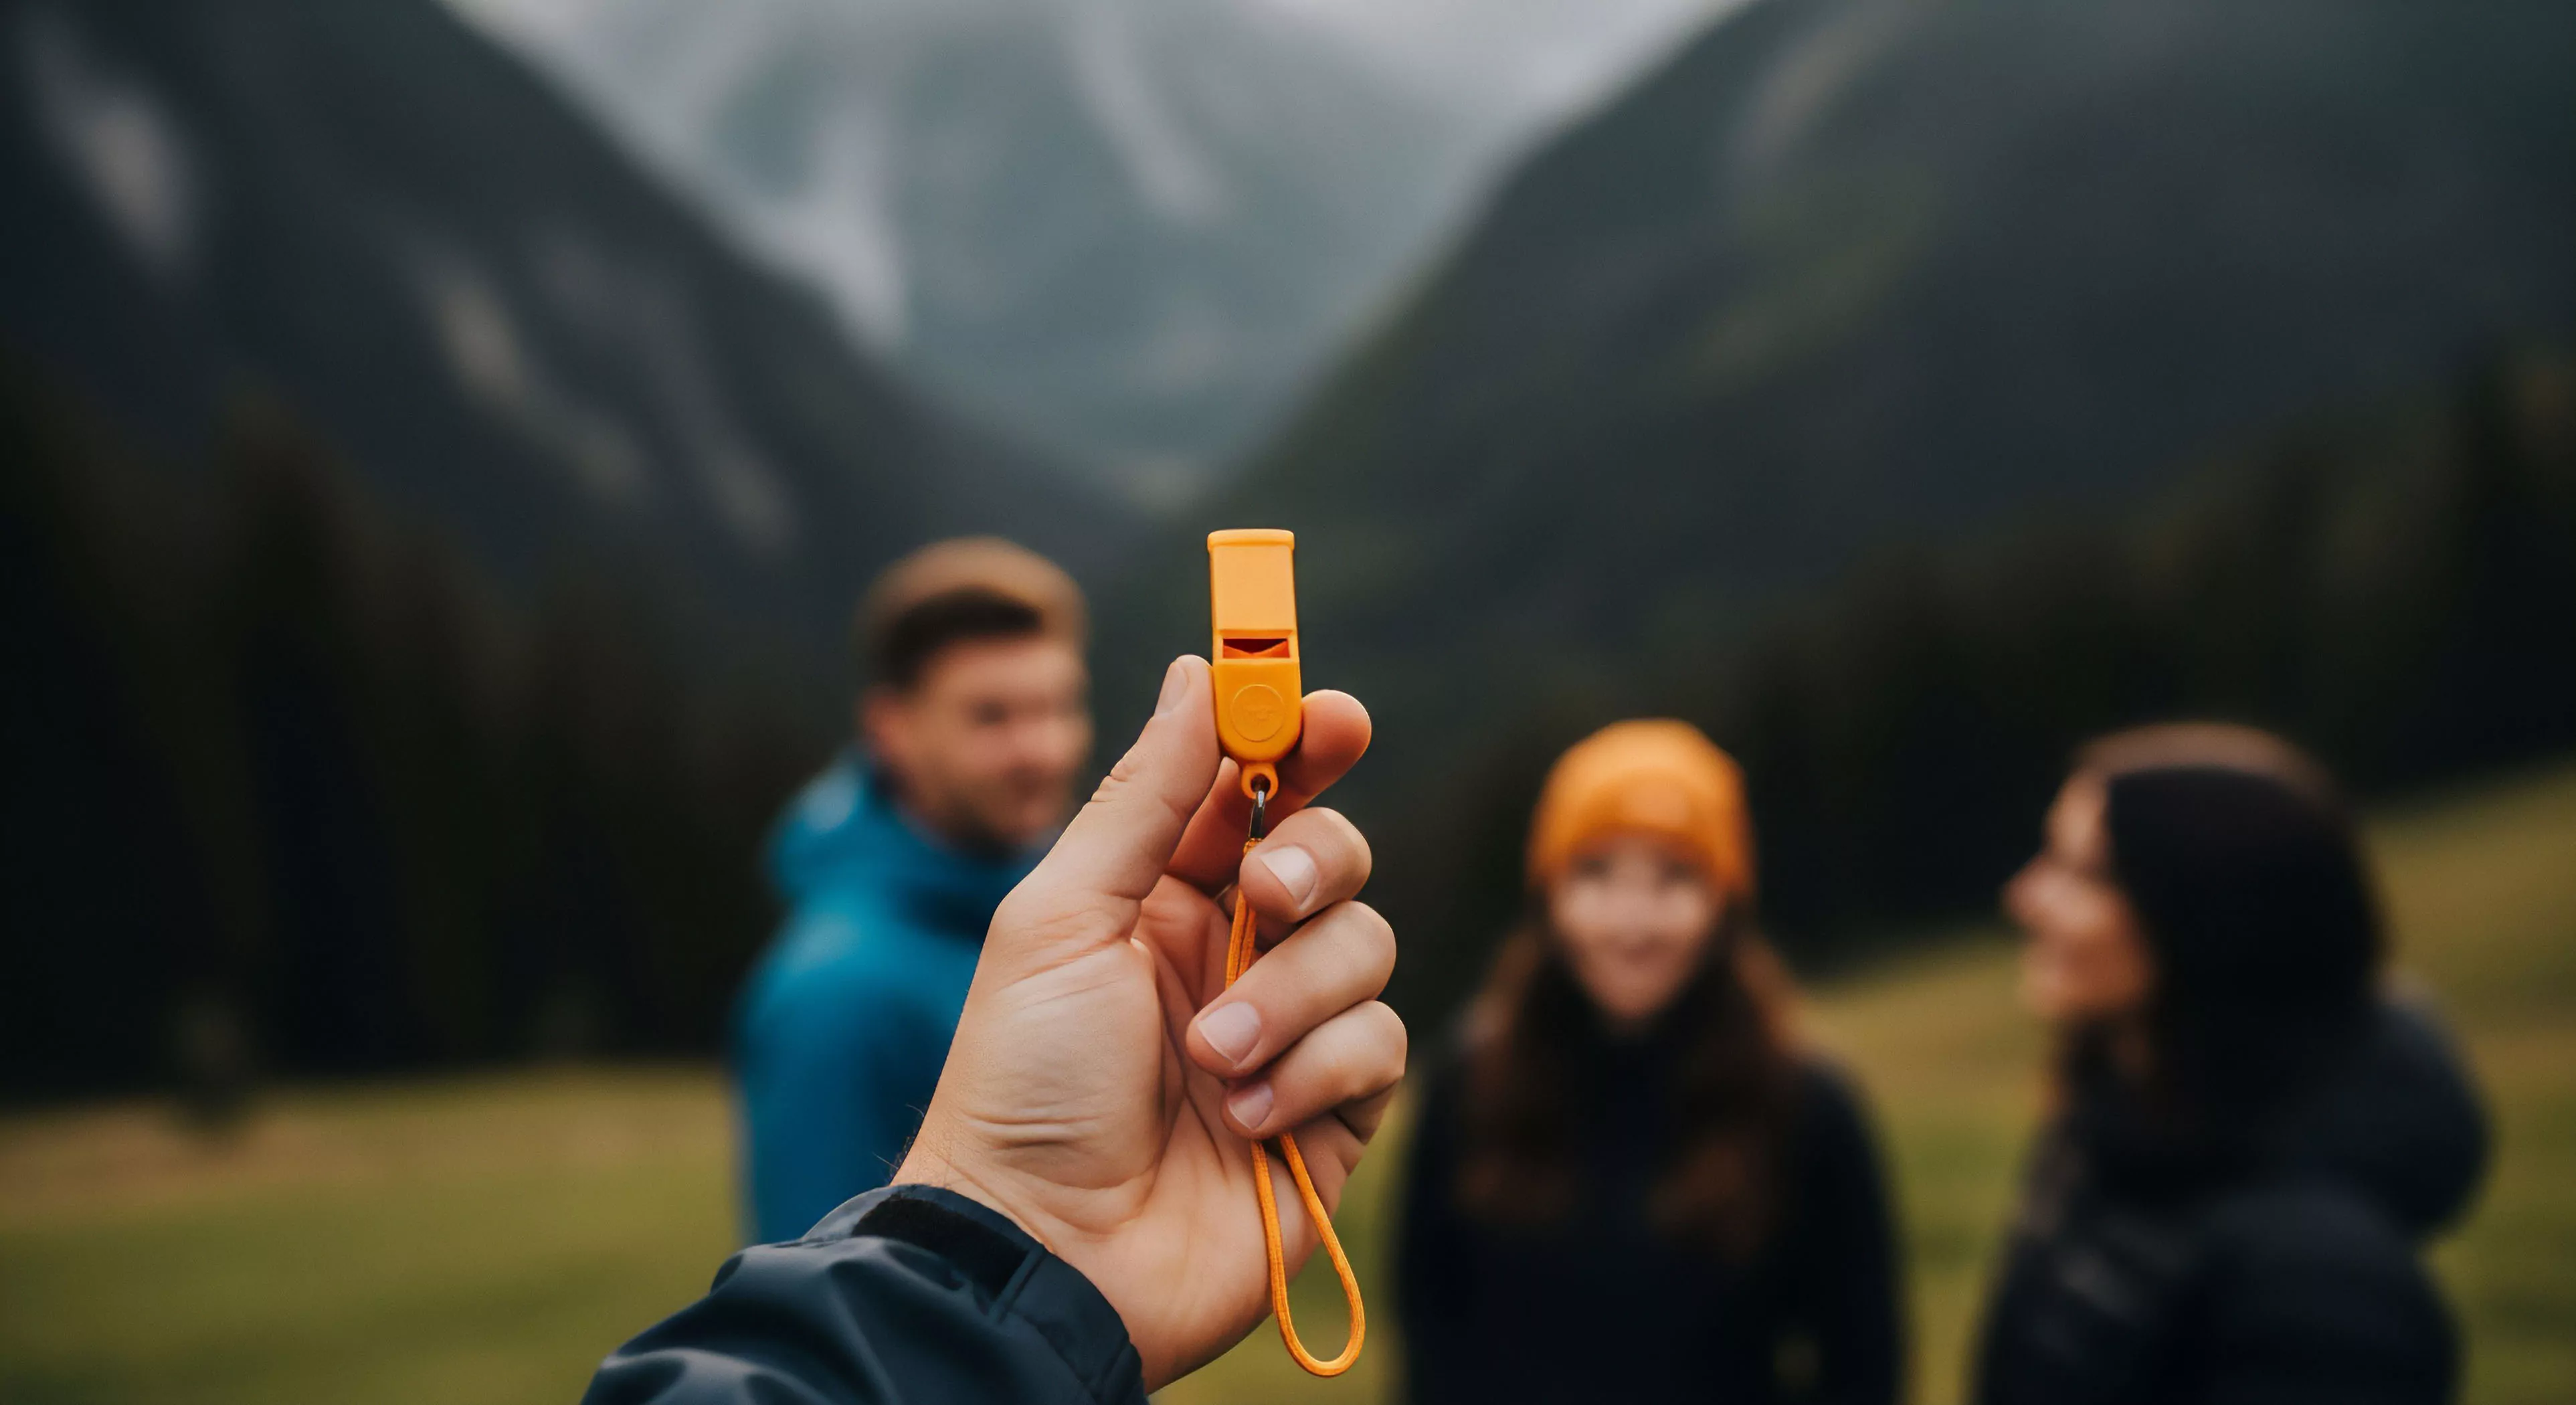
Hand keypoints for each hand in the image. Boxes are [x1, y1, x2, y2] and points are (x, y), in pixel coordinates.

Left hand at [896, 656, 1400, 1388]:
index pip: (1258, 790)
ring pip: (1368, 946)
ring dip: (1289, 998)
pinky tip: (1245, 1122)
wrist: (1046, 1251)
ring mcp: (1290, 1031)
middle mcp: (1235, 950)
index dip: (1303, 742)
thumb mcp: (1061, 918)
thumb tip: (1197, 672)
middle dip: (1312, 866)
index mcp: (1162, 893)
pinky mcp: (1334, 1110)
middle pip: (1336, 856)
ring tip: (1211, 1061)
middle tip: (1261, 899)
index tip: (1333, 716)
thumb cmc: (1025, 1084)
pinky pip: (1381, 1044)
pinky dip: (1315, 1074)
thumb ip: (1142, 797)